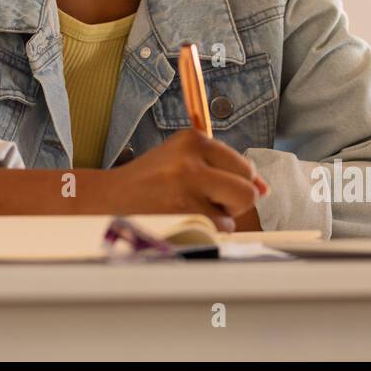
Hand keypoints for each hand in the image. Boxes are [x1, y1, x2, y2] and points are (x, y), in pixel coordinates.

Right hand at [109, 129, 269, 232]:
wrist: (106, 200)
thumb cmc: (150, 182)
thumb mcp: (183, 161)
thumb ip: (224, 169)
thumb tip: (264, 188)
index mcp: (192, 139)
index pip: (243, 166)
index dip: (236, 183)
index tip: (215, 188)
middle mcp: (190, 159)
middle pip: (246, 190)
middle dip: (233, 203)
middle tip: (206, 202)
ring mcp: (186, 187)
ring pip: (232, 215)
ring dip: (215, 219)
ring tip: (185, 210)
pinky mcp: (181, 213)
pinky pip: (215, 230)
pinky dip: (203, 232)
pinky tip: (179, 221)